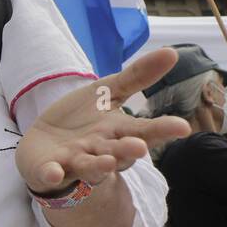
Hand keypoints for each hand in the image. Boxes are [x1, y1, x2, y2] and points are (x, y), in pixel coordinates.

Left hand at [14, 48, 190, 192]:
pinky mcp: (49, 169)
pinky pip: (51, 174)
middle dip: (128, 151)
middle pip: (118, 153)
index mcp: (118, 132)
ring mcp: (74, 162)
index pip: (143, 130)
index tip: (182, 127)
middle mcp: (101, 152)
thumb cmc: (82, 120)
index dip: (162, 129)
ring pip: (89, 166)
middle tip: (140, 147)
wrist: (44, 142)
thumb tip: (173, 52)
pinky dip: (52, 174)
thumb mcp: (108, 93)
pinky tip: (54, 172)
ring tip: (107, 162)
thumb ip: (137, 77)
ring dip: (97, 166)